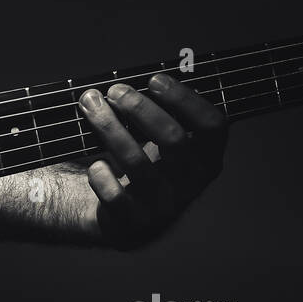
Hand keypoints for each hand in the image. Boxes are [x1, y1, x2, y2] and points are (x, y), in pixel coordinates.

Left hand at [77, 73, 227, 244]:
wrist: (118, 215)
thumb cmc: (142, 163)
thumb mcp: (160, 140)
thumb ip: (161, 111)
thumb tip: (141, 77)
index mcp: (206, 158)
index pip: (212, 125)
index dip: (185, 99)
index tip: (154, 80)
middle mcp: (192, 184)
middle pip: (173, 139)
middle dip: (140, 108)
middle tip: (115, 91)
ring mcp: (164, 206)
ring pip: (137, 162)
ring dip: (109, 127)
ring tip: (90, 104)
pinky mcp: (134, 224)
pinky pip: (116, 197)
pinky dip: (102, 176)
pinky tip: (95, 164)